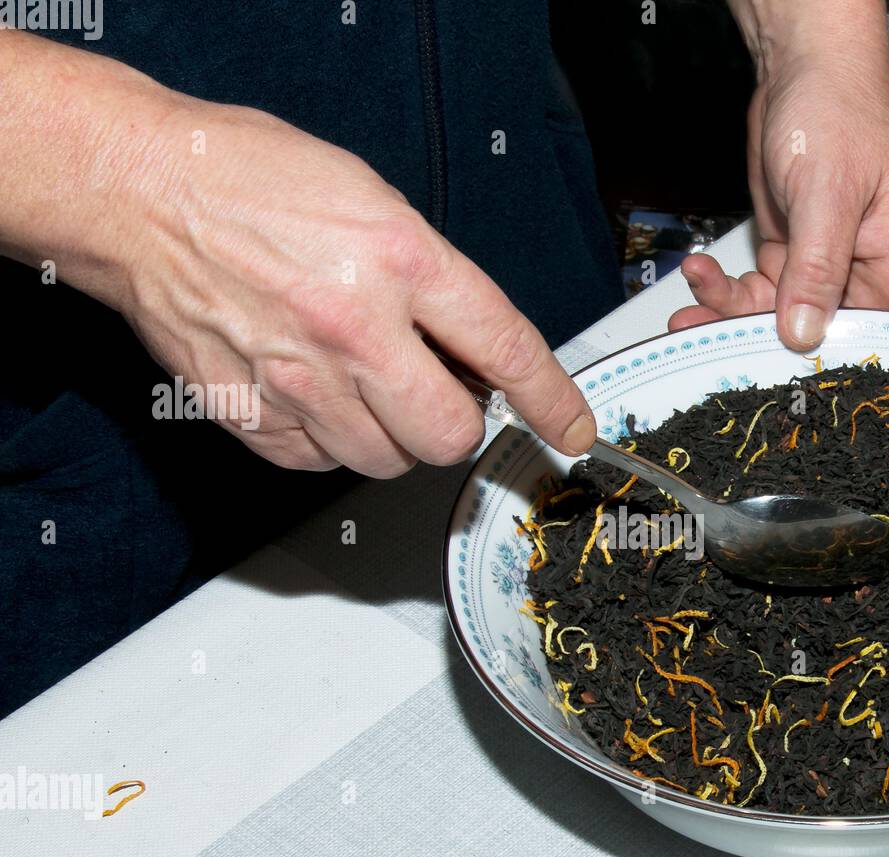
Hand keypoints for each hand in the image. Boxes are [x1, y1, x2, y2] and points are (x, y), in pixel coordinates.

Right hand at [101, 99, 595, 472]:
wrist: (139, 193)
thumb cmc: (253, 181)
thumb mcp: (374, 203)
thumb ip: (433, 281)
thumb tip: (475, 354)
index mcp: (398, 259)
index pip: (506, 349)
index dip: (551, 401)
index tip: (570, 430)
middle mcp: (354, 326)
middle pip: (449, 434)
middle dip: (456, 424)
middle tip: (436, 393)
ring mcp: (298, 377)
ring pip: (387, 461)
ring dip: (392, 436)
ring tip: (363, 384)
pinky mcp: (249, 412)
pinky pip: (321, 464)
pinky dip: (331, 443)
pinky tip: (315, 395)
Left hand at [669, 51, 888, 347]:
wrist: (798, 69)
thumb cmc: (840, 110)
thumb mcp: (828, 193)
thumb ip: (816, 268)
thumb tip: (802, 332)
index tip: (846, 410)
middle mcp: (866, 276)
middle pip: (832, 346)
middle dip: (777, 355)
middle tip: (727, 358)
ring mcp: (823, 271)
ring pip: (781, 325)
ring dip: (732, 323)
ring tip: (691, 316)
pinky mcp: (787, 259)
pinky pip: (754, 295)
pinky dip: (721, 292)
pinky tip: (700, 274)